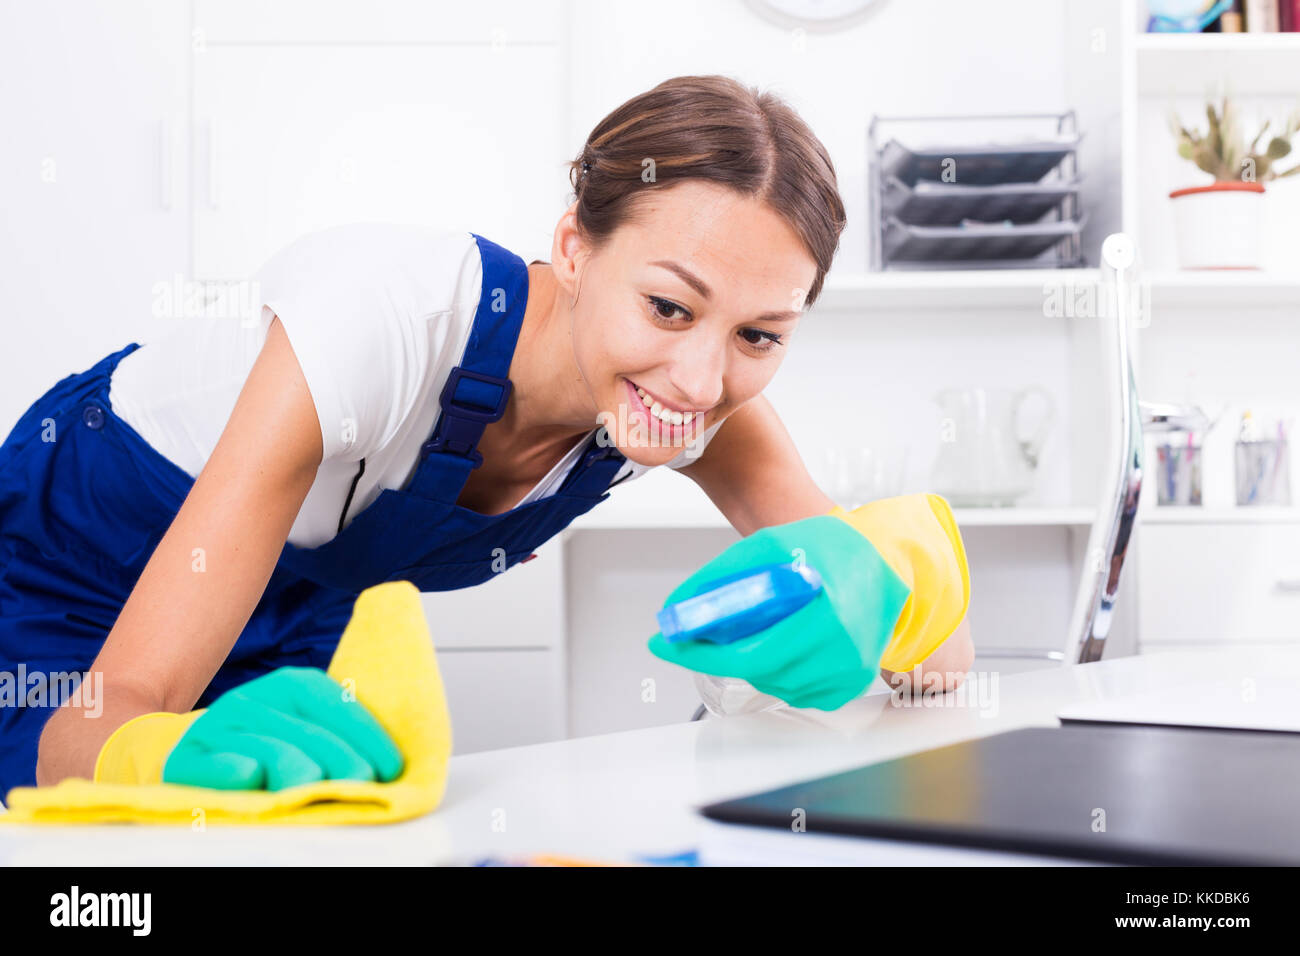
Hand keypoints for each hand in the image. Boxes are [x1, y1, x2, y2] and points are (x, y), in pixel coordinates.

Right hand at [162, 666, 404, 790]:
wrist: (180, 749)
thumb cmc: (260, 745)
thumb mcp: (298, 726)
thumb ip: (338, 736)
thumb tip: (391, 766)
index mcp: (290, 687)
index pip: (336, 705)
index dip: (368, 737)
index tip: (391, 768)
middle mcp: (253, 700)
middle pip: (308, 735)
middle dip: (341, 762)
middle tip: (360, 787)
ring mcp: (217, 729)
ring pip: (269, 751)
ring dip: (297, 772)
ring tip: (315, 788)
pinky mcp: (186, 760)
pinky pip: (217, 766)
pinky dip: (235, 772)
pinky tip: (251, 777)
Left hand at [647, 515, 911, 709]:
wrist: (879, 561)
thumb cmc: (828, 549)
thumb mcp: (771, 546)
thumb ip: (723, 577)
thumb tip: (676, 611)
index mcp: (829, 613)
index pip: (752, 652)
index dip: (702, 653)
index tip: (665, 644)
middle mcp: (845, 650)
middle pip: (758, 672)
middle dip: (715, 657)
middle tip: (690, 640)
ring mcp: (851, 672)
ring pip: (774, 685)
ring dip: (747, 663)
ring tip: (747, 630)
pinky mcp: (851, 684)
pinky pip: (797, 692)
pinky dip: (775, 673)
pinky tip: (779, 644)